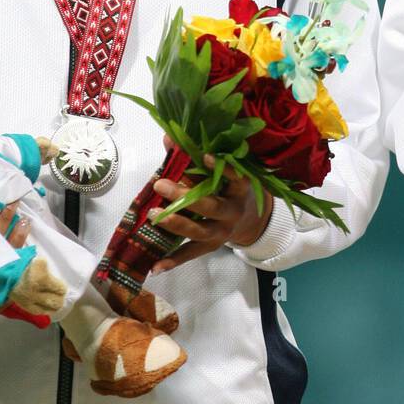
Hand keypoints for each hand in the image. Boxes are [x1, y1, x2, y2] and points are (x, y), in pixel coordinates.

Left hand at [150, 145, 273, 272]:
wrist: (250, 220)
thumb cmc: (228, 188)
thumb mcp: (220, 172)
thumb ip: (195, 157)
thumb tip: (169, 137)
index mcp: (239, 189)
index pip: (235, 177)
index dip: (222, 168)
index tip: (205, 156)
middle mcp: (232, 211)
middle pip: (210, 206)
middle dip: (184, 196)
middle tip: (160, 184)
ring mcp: (223, 232)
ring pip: (199, 231)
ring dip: (176, 223)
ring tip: (154, 214)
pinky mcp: (211, 247)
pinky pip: (191, 254)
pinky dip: (173, 260)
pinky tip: (155, 267)